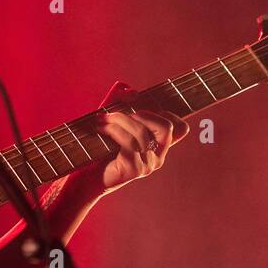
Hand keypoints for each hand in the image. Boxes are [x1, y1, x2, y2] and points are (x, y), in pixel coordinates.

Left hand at [65, 80, 189, 200]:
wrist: (87, 177)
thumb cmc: (100, 148)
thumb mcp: (113, 121)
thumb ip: (122, 102)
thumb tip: (130, 90)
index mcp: (158, 145)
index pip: (180, 128)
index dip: (168, 113)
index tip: (141, 108)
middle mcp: (157, 156)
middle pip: (166, 128)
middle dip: (142, 114)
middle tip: (119, 115)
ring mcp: (148, 165)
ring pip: (143, 133)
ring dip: (120, 120)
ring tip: (102, 119)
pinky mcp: (134, 170)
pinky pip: (129, 144)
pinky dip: (113, 131)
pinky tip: (100, 129)